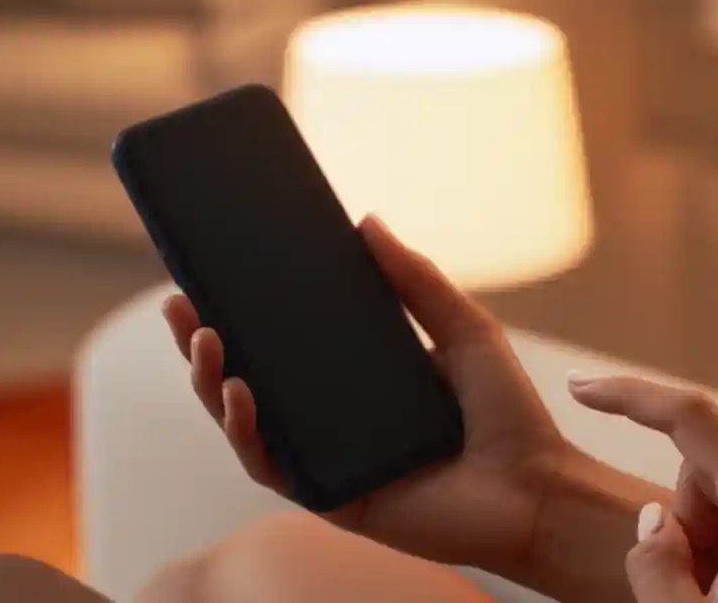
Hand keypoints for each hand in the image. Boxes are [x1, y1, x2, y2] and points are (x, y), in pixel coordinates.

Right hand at [161, 215, 568, 569]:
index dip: (243, 311)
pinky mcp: (330, 497)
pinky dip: (245, 430)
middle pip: (248, 379)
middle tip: (180, 303)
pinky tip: (239, 391)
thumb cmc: (507, 413)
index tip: (210, 273)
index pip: (286, 342)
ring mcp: (327, 459)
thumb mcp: (464, 328)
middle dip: (202, 344)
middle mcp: (333, 418)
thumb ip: (416, 279)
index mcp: (358, 378)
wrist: (537, 490)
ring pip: (244, 424)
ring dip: (211, 382)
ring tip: (204, 338)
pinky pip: (270, 466)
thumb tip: (365, 220)